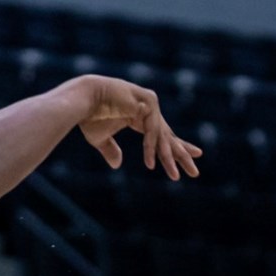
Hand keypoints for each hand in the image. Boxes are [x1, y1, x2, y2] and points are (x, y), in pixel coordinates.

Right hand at [69, 76, 200, 179]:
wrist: (81, 99)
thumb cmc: (88, 117)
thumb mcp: (100, 138)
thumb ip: (110, 149)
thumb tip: (117, 165)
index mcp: (139, 115)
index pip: (162, 133)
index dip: (175, 147)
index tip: (192, 157)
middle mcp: (148, 108)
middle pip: (168, 135)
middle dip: (181, 154)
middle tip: (195, 172)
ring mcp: (150, 103)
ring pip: (163, 135)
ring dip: (168, 158)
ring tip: (175, 176)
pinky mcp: (148, 101)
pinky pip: (153, 129)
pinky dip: (151, 147)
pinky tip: (150, 163)